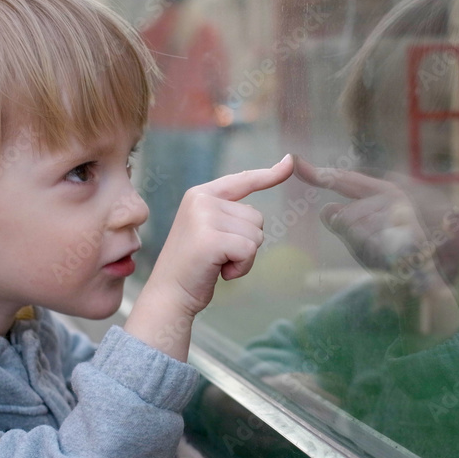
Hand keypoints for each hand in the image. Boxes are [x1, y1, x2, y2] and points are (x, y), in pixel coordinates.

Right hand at [126, 154, 294, 359]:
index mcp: (200, 194)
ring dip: (244, 257)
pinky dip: (242, 267)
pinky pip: (250, 250)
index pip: (243, 180)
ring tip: (218, 264)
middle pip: (256, 217)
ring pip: (256, 235)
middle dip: (246, 242)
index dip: (270, 174)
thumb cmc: (193, 268)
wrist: (169, 296)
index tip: (290, 162)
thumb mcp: (206, 231)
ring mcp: (204, 217)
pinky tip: (222, 273)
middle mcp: (201, 200)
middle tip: (218, 256)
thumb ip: (226, 216)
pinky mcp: (211, 238)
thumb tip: (254, 215)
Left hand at [293, 155, 458, 344]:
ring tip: (386, 253)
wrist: (421, 279)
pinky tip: (390, 255)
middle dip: (353, 238)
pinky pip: (373, 243)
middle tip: (372, 244)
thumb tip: (326, 208)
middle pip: (345, 216)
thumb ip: (341, 222)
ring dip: (365, 248)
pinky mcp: (410, 230)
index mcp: (380, 190)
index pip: (343, 180)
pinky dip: (378, 253)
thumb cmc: (387, 255)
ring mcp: (401, 212)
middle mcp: (392, 195)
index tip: (292, 160)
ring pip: (355, 231)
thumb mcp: (357, 238)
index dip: (317, 173)